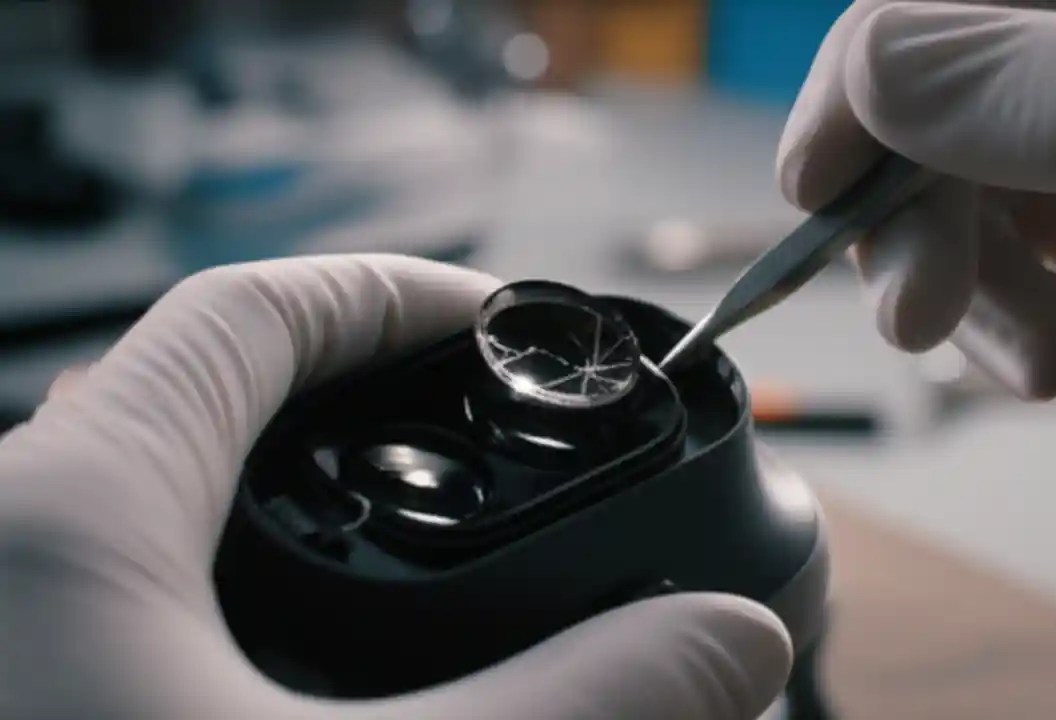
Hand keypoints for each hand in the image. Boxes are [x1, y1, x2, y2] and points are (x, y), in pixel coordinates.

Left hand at [0, 255, 791, 718]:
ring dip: (291, 497)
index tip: (498, 323)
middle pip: (200, 396)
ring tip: (417, 546)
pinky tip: (311, 670)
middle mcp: (6, 547)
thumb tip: (735, 639)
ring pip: (157, 503)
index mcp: (66, 521)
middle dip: (354, 394)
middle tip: (477, 428)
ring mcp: (8, 628)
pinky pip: (127, 596)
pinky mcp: (23, 690)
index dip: (391, 295)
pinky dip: (237, 591)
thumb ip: (570, 717)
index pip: (249, 316)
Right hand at [778, 0, 1055, 470]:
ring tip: (1050, 364)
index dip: (863, 85)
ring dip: (980, 299)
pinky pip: (1018, 272)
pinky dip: (1027, 328)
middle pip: (938, 120)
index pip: (953, 6)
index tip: (816, 188)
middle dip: (922, 227)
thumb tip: (868, 68)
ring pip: (966, 209)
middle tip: (923, 314)